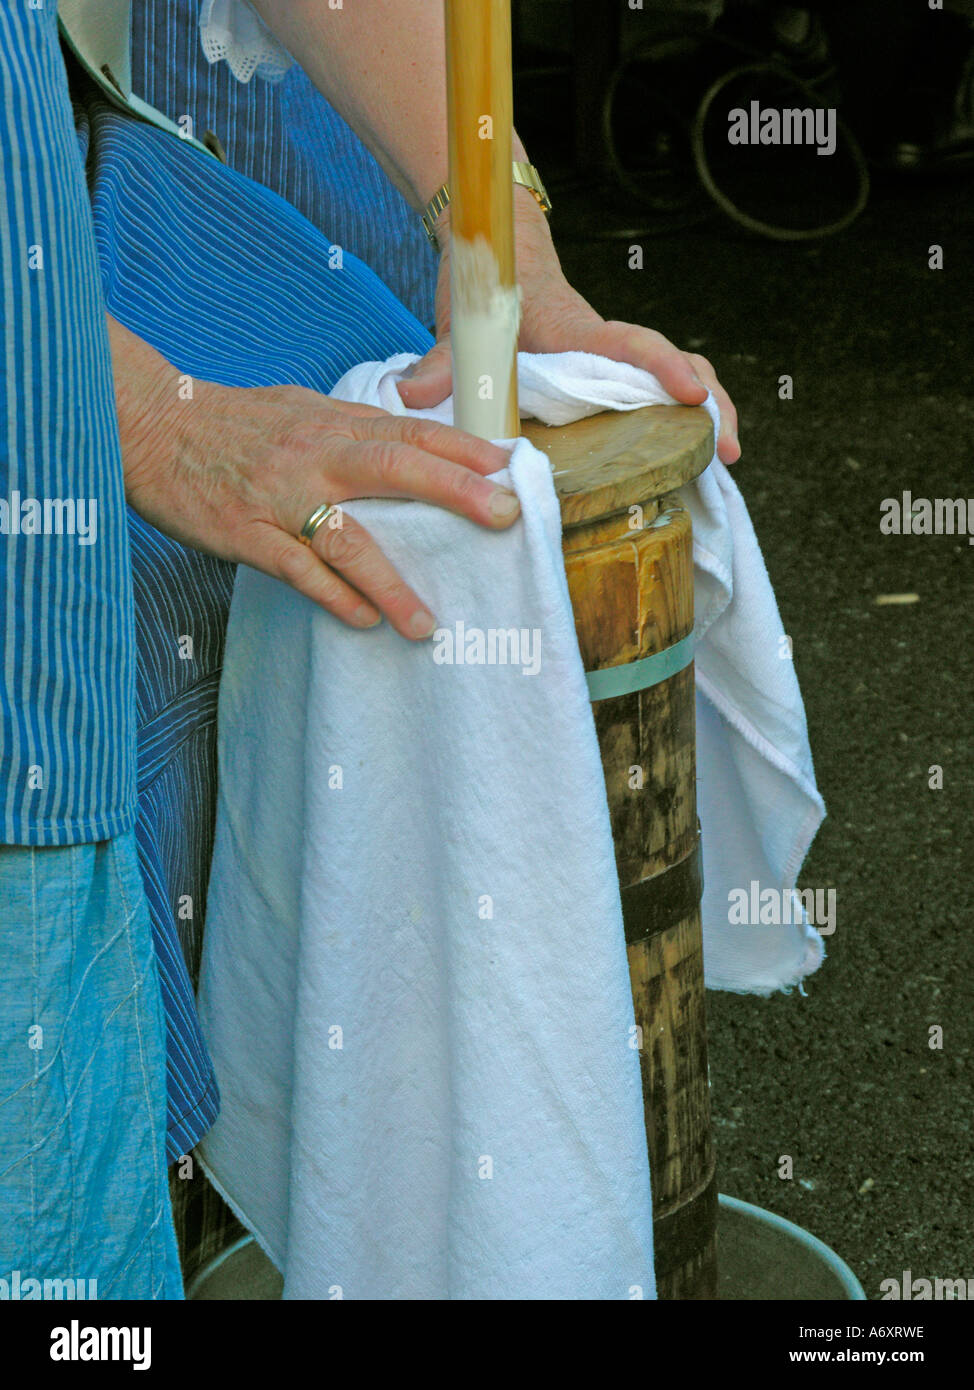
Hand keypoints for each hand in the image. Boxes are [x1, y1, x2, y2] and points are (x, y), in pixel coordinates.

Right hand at [107, 316, 519, 639]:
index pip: (410, 430)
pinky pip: (296, 570)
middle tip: (504, 518)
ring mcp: (280, 496)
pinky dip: (332, 597)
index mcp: (333, 423)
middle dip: (455, 491)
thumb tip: (411, 442)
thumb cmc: (232, 421)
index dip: (462, 446)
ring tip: (426, 624)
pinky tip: (363, 622)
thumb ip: (354, 427)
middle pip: (395, 468)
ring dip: (391, 583)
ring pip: (347, 539)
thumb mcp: (300, 408)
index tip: (510, 466)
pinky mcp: (245, 533)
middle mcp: (314, 455)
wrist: (152, 426)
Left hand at [398, 190, 740, 464]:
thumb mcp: (460, 322)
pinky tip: (690, 451)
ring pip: (677, 374)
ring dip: (708, 410)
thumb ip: (438, 363)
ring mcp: (613, 358)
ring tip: (724, 459)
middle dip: (711, 403)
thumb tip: (411, 396)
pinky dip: (681, 415)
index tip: (691, 392)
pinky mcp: (612, 371)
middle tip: (729, 451)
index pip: (627, 346)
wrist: (503, 246)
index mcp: (574, 331)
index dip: (661, 367)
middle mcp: (604, 345)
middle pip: (676, 363)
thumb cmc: (487, 283)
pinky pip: (657, 389)